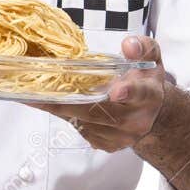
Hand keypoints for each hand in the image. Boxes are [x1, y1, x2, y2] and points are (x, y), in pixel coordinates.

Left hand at [24, 34, 170, 152]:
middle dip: (69, 103)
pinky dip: (66, 116)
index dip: (128, 92)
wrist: (151, 115)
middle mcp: (135, 121)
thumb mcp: (150, 59)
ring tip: (38, 96)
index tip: (117, 91)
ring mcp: (120, 137)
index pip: (139, 93)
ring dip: (61, 109)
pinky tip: (56, 104)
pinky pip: (81, 129)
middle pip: (100, 112)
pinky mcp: (106, 145)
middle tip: (40, 94)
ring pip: (84, 122)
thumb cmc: (145, 82)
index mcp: (149, 96)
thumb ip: (142, 47)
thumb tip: (128, 44)